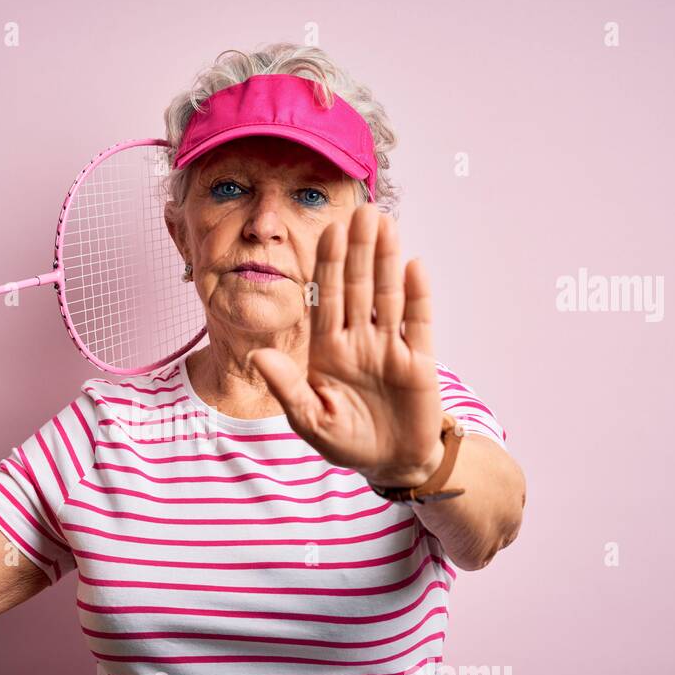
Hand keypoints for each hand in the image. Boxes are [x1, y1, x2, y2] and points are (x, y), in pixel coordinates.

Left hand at [247, 205, 444, 487]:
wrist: (389, 464)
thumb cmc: (346, 441)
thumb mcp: (309, 420)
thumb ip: (287, 387)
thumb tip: (257, 356)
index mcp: (328, 350)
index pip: (326, 299)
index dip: (328, 265)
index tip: (329, 230)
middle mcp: (358, 340)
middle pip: (358, 287)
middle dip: (359, 250)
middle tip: (363, 210)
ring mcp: (389, 347)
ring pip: (387, 296)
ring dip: (387, 261)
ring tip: (387, 224)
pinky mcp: (417, 361)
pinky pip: (417, 323)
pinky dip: (417, 296)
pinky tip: (413, 266)